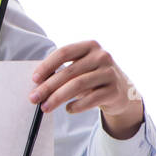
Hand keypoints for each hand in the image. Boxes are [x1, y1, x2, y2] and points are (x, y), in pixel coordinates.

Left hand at [29, 39, 143, 137]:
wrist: (121, 91)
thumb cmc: (93, 78)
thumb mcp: (81, 68)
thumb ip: (63, 71)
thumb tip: (37, 85)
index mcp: (90, 46)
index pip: (64, 52)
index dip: (47, 65)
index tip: (34, 79)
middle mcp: (102, 56)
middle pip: (69, 72)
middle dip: (48, 87)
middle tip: (34, 98)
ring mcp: (109, 73)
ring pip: (77, 86)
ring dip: (57, 98)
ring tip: (46, 107)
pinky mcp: (114, 90)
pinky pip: (91, 99)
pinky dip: (76, 105)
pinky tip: (68, 109)